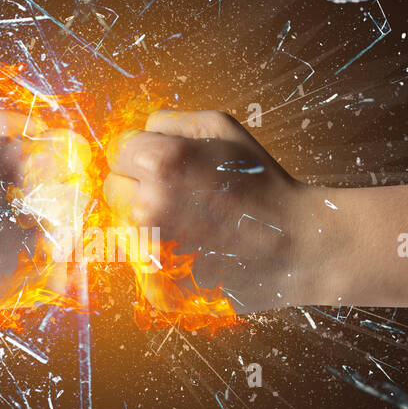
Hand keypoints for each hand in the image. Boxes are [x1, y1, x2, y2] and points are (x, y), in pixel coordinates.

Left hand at [105, 110, 324, 311]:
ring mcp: (150, 252)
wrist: (295, 245)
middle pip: (112, 189)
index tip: (167, 164)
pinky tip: (196, 249)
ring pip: (125, 226)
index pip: (116, 150)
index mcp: (158, 163)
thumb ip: (168, 122)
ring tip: (191, 222)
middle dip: (138, 186)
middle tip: (180, 193)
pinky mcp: (157, 286)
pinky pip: (141, 260)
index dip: (142, 153)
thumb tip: (136, 133)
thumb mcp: (221, 127)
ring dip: (148, 221)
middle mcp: (147, 207)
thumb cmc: (259, 182)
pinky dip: (162, 255)